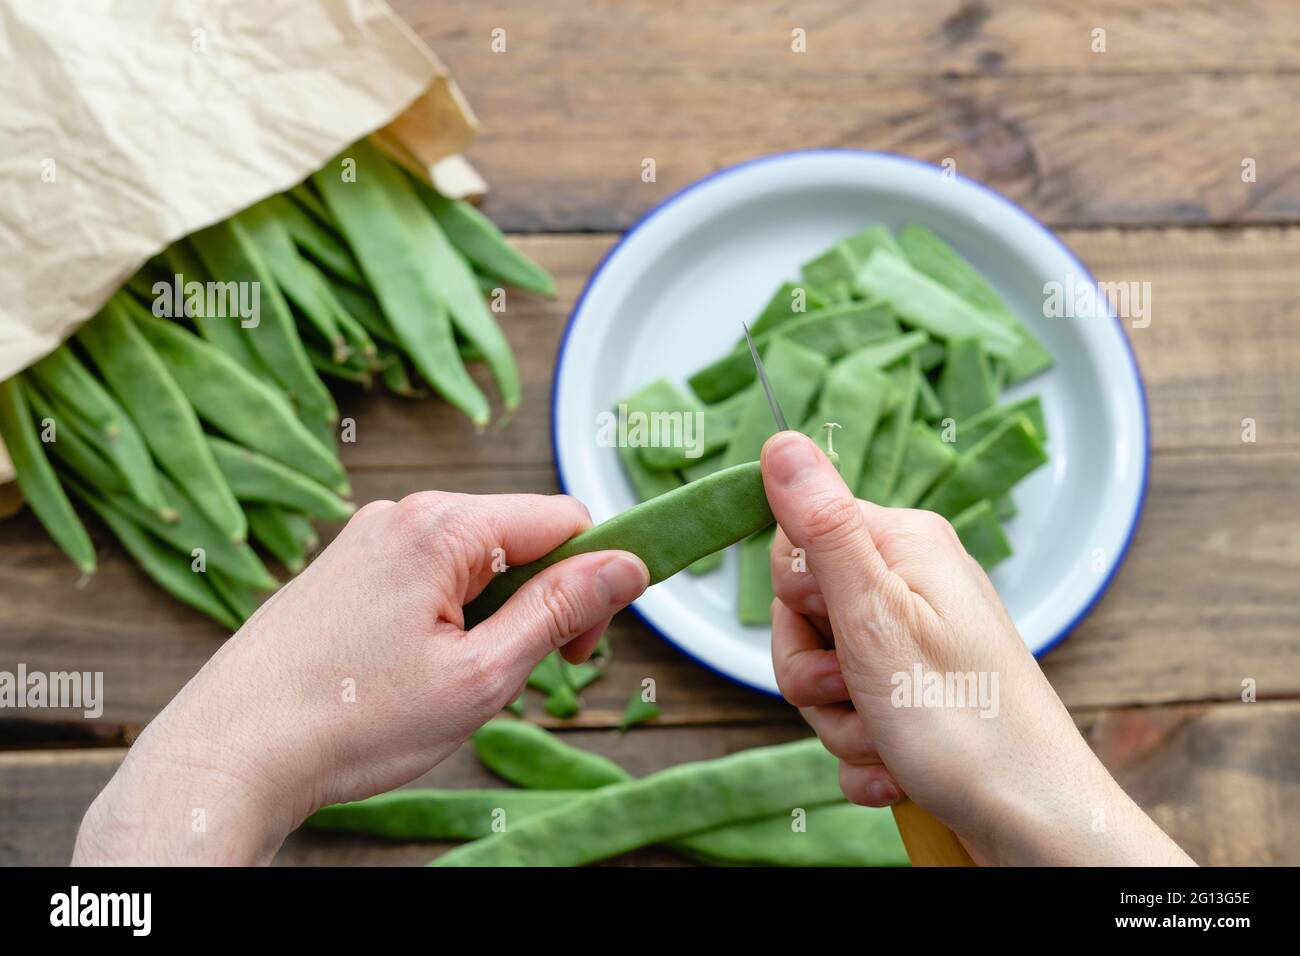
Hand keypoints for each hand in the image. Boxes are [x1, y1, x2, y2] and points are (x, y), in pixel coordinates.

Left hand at [72, 492, 647, 864]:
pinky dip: (448, 618)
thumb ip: (561, 611)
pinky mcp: (346, 569)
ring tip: (455, 684)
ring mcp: (368, 540)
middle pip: (520, 536)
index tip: (581, 646)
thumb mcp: (481, 676)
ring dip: (492, 616)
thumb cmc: (347, 721)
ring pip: (475, 561)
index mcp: (441, 527)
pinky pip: (428, 575)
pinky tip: (416, 673)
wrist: (227, 755)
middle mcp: (402, 515)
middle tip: (515, 677)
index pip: (564, 518)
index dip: (593, 579)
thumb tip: (628, 563)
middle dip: (540, 602)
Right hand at [761, 431, 1191, 865]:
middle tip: (863, 696)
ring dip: (841, 724)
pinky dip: (863, 754)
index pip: (796, 545)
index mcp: (904, 548)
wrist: (1037, 826)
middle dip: (815, 677)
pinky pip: (851, 719)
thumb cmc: (968, 724)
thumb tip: (782, 442)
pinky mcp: (915, 698)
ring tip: (890, 741)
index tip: (839, 631)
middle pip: (803, 618)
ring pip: (821, 676)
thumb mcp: (876, 618)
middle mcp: (912, 587)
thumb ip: (823, 529)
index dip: (799, 600)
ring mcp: (915, 646)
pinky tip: (898, 771)